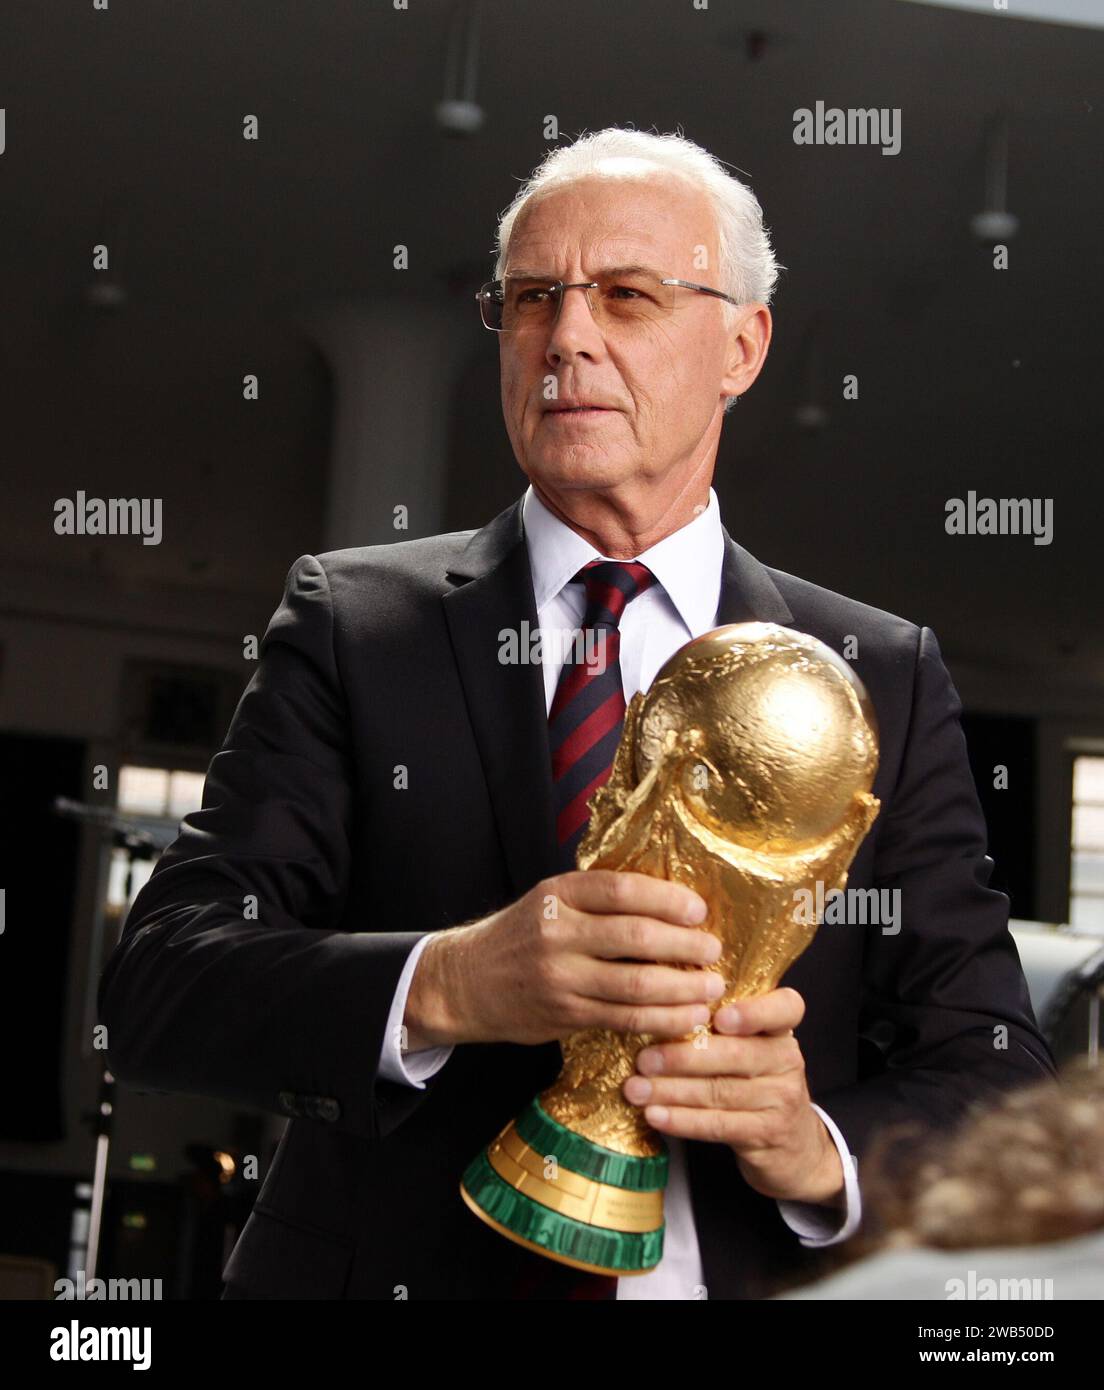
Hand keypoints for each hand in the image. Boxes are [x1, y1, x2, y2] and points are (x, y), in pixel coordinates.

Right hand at [403, 870, 724, 1047]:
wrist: (467, 981)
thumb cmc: (522, 936)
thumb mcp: (550, 901)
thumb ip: (598, 900)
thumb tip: (671, 904)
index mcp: (558, 894)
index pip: (621, 890)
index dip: (667, 899)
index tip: (699, 910)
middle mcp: (557, 933)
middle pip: (635, 938)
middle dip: (685, 946)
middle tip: (713, 951)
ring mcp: (559, 977)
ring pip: (635, 985)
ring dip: (682, 990)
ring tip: (712, 989)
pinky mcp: (564, 1015)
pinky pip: (623, 1019)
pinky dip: (662, 1020)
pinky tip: (685, 1017)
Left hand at [621, 987, 844, 1206]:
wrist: (794, 1146)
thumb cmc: (756, 1083)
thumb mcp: (751, 1048)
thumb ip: (719, 1028)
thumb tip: (656, 1010)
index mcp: (780, 1030)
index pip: (785, 1008)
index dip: (754, 1012)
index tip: (718, 1018)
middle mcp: (787, 1059)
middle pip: (735, 1054)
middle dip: (682, 1056)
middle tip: (644, 1060)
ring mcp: (781, 1098)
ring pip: (720, 1091)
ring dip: (672, 1090)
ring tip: (636, 1089)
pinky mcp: (767, 1133)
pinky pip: (719, 1124)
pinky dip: (682, 1120)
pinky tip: (655, 1115)